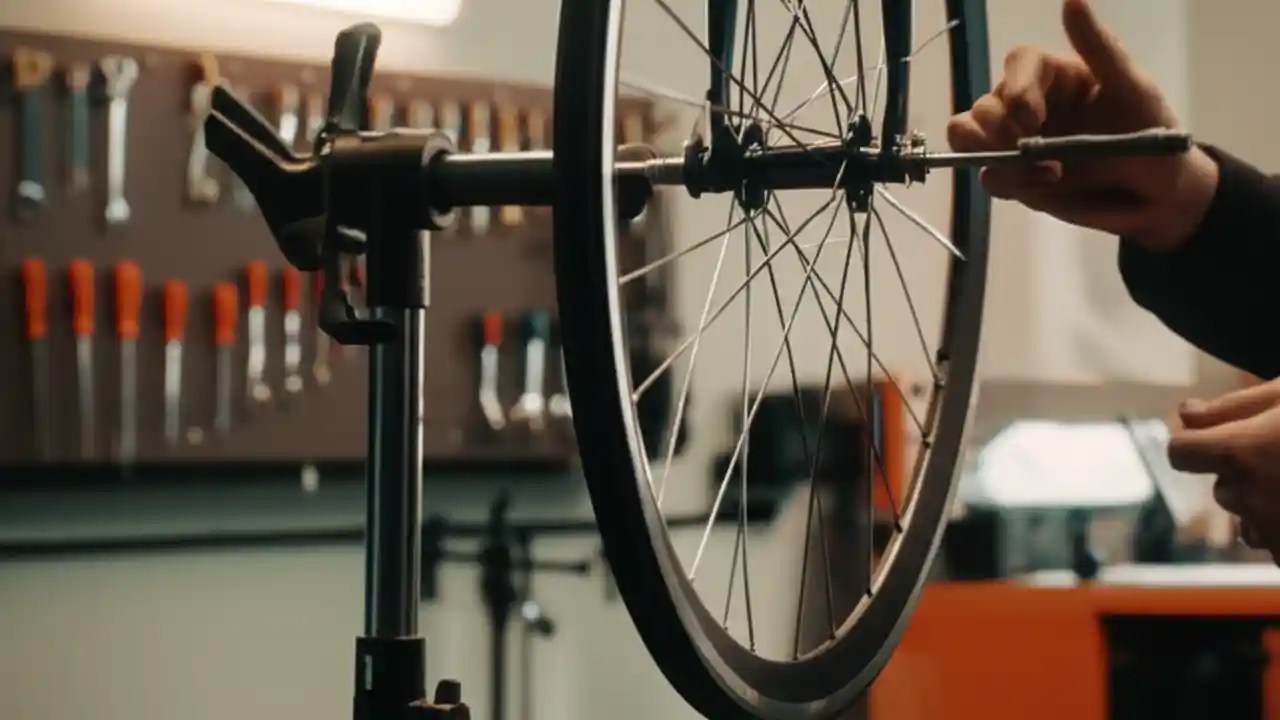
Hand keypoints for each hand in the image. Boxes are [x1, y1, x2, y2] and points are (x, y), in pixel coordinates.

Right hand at [946, 0, 1217, 249]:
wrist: (1158, 192)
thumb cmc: (1151, 134)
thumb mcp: (1133, 89)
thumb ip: (1100, 48)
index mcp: (1057, 75)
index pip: (1018, 64)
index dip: (1016, 89)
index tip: (1030, 120)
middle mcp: (1029, 104)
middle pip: (984, 104)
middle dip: (995, 129)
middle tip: (1025, 151)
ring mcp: (1017, 142)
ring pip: (968, 137)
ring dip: (989, 155)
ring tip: (1032, 173)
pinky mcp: (1014, 176)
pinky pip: (988, 176)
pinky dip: (1008, 183)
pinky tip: (1046, 186)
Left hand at [1168, 379, 1279, 563]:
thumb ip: (1231, 406)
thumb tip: (1183, 414)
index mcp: (1240, 452)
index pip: (1180, 453)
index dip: (1196, 446)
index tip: (1217, 440)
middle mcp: (1249, 496)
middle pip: (1223, 487)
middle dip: (1247, 476)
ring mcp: (1274, 532)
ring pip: (1249, 521)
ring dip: (1266, 508)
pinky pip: (1274, 547)